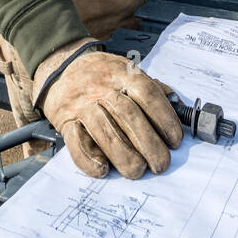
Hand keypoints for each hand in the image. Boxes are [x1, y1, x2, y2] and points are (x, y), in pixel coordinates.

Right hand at [32, 39, 182, 178]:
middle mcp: (102, 88)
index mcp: (122, 74)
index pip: (147, 94)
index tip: (175, 140)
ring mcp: (82, 105)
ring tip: (138, 170)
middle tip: (161, 163)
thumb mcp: (127, 70)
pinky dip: (89, 160)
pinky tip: (104, 169)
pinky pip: (76, 143)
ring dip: (124, 155)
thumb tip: (177, 106)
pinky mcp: (65, 121)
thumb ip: (152, 87)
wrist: (60, 67)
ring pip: (104, 131)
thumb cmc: (101, 74)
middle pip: (128, 115)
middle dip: (149, 143)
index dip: (164, 118)